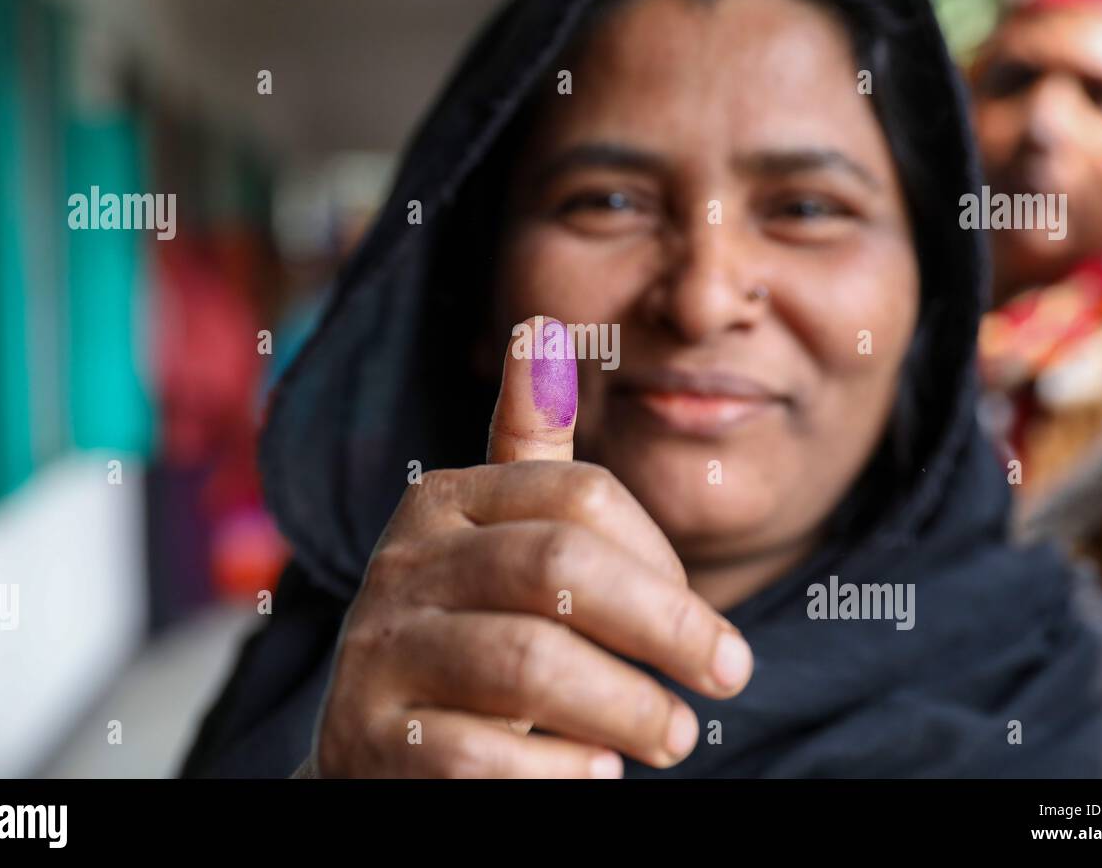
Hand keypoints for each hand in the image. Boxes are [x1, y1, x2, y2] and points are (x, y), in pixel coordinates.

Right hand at [309, 316, 752, 776]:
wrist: (381, 754)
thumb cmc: (473, 635)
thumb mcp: (499, 540)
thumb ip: (529, 452)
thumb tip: (542, 329)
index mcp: (442, 501)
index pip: (581, 497)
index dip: (663, 559)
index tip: (701, 618)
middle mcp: (401, 565)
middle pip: (560, 568)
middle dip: (667, 627)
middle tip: (727, 677)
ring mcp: (378, 653)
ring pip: (529, 664)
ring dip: (627, 708)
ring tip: (673, 735)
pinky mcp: (373, 743)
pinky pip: (486, 758)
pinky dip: (563, 773)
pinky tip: (594, 773)